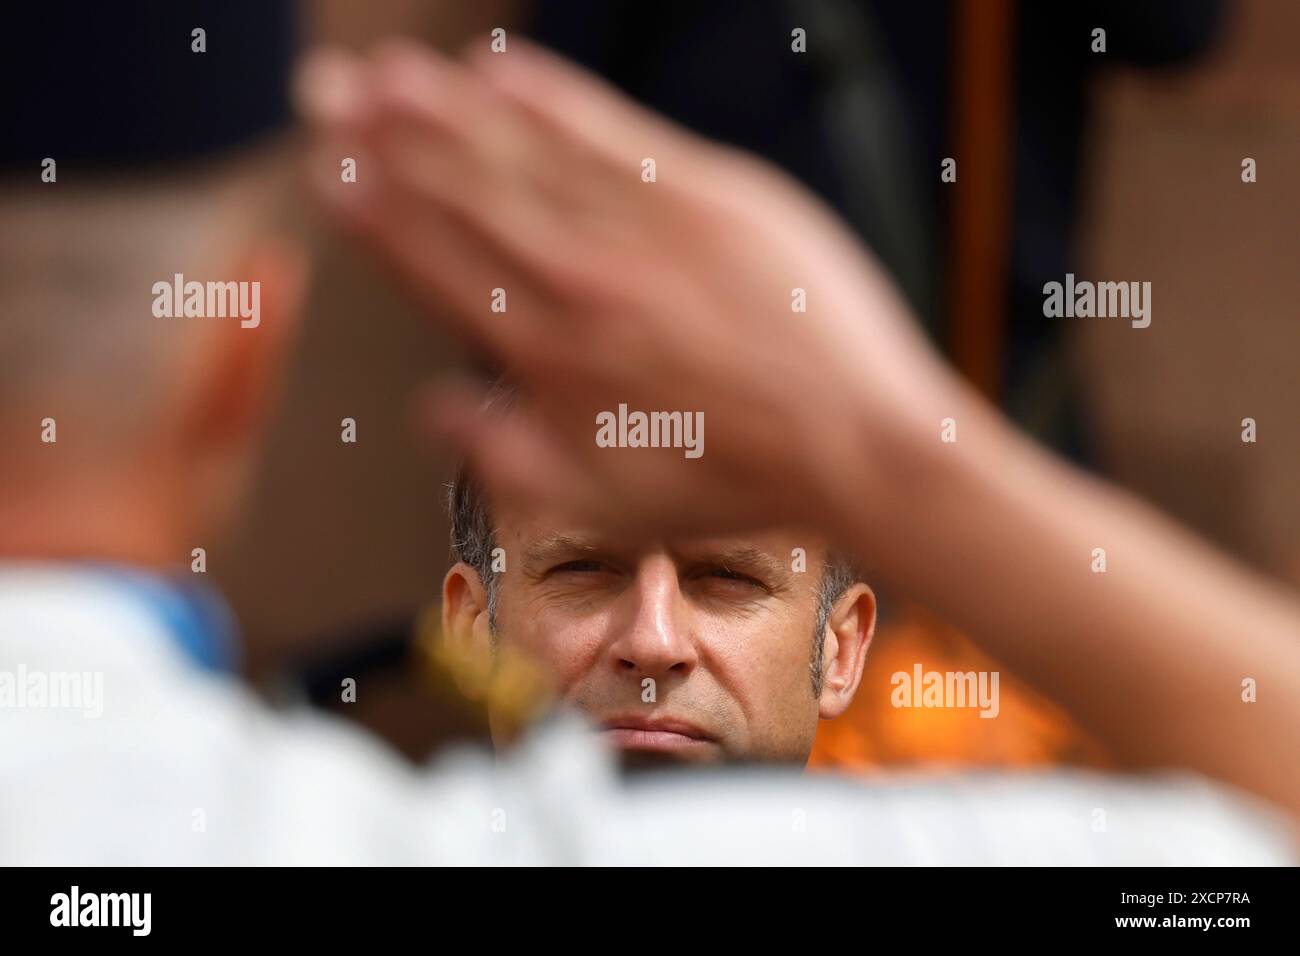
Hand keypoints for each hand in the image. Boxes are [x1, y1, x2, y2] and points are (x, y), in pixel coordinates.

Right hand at [301, 39, 973, 541]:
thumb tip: (433, 409)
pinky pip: (608, 131)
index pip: (438, 265)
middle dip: (386, 140)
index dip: (376, 215)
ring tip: (389, 73)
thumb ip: (502, 457)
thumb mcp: (600, 504)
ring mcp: (645, 230)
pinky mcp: (709, 194)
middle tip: (327, 94)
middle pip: (464, 193)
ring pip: (524, 153)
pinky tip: (501, 68)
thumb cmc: (735, 481)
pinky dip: (550, 96)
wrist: (858, 443)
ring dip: (447, 107)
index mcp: (550, 355)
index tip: (333, 175)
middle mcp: (584, 281)